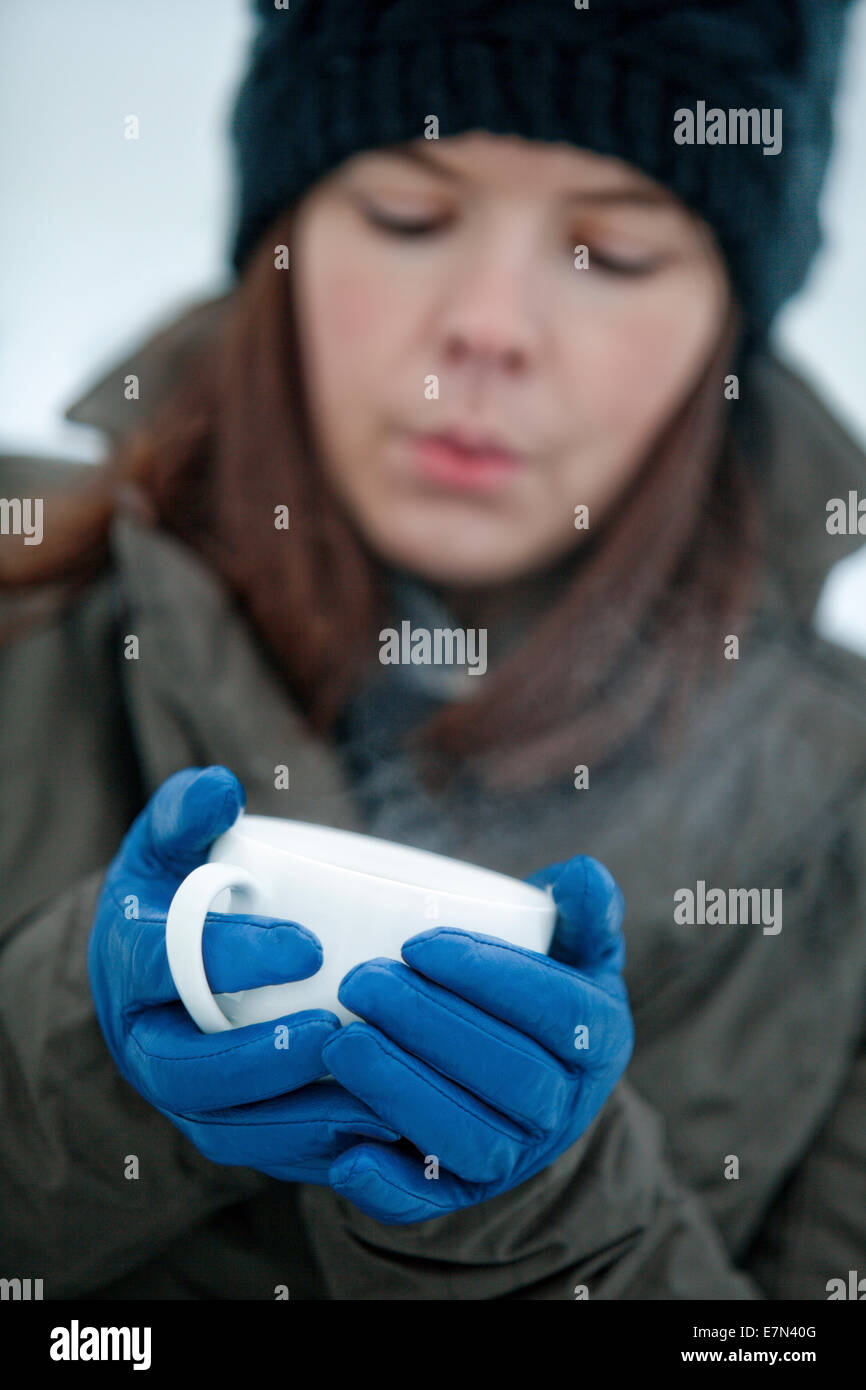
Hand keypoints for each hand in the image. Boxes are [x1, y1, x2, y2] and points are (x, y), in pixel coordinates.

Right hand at [87, 765, 398, 1181]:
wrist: (168, 967)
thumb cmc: (180, 894)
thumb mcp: (170, 844)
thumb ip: (187, 812)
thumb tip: (221, 788)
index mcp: (131, 965)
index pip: (166, 966)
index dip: (232, 958)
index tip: (308, 945)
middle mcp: (145, 1041)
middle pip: (185, 1071)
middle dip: (258, 1060)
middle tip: (332, 1032)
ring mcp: (182, 1096)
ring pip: (227, 1129)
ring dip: (298, 1119)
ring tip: (373, 1093)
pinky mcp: (225, 1129)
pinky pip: (264, 1157)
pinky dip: (319, 1152)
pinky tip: (382, 1131)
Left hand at [320, 855, 632, 1220]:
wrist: (526, 1083)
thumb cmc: (537, 993)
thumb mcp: (574, 950)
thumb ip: (581, 910)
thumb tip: (581, 875)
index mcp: (599, 1038)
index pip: (556, 1009)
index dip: (489, 976)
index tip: (417, 943)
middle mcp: (566, 1106)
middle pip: (510, 1075)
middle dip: (431, 1026)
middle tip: (362, 982)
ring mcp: (517, 1157)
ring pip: (470, 1138)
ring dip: (405, 1092)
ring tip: (343, 1042)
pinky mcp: (465, 1193)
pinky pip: (433, 1202)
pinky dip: (392, 1187)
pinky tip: (346, 1155)